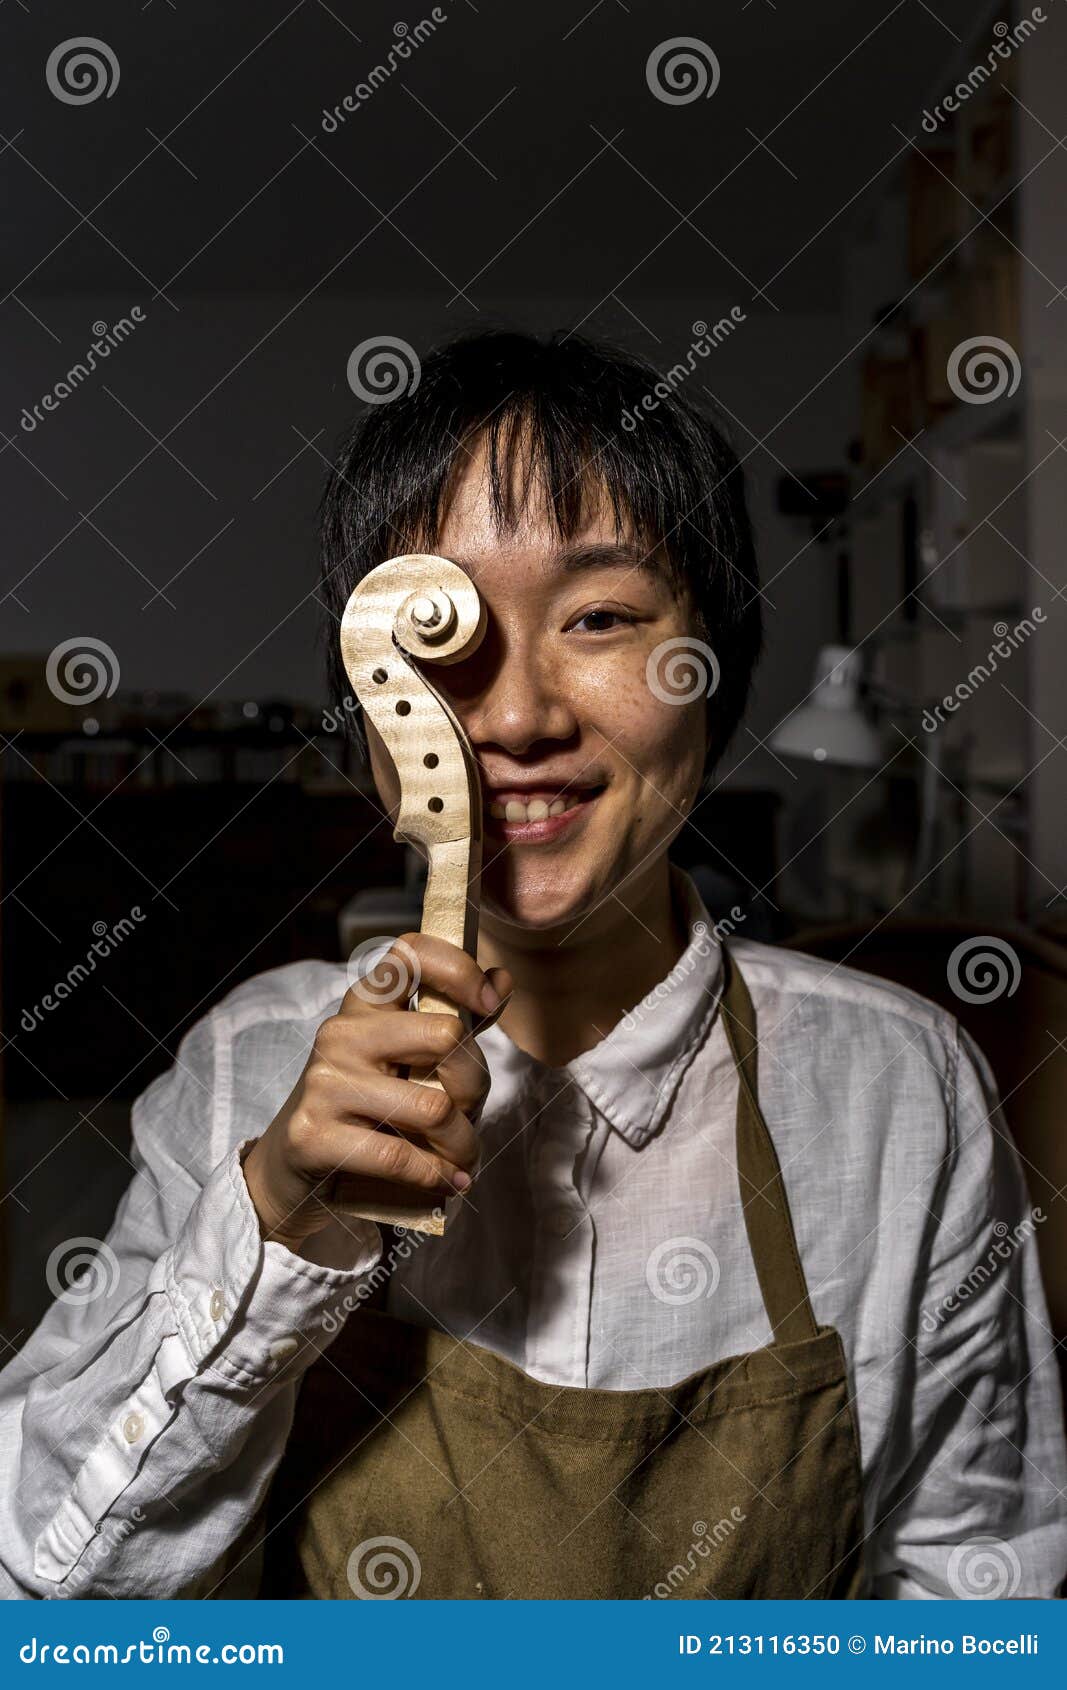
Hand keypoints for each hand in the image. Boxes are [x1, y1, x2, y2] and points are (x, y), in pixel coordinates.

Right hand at [242, 934, 510, 1251]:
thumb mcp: (406, 1059)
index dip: (460, 968)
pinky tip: (444, 1180)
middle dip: (476, 1085)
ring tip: (461, 1157)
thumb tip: (502, 978)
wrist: (291, 1167)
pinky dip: (434, 1175)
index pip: (410, 953)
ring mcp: (324, 1083)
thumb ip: (454, 1022)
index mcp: (364, 1005)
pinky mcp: (313, 1136)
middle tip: (471, 1112)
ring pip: (434, 1106)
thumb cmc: (366, 1107)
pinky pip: (400, 1157)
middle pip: (445, 1035)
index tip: (490, 1000)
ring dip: (462, 1143)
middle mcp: (340, 1034)